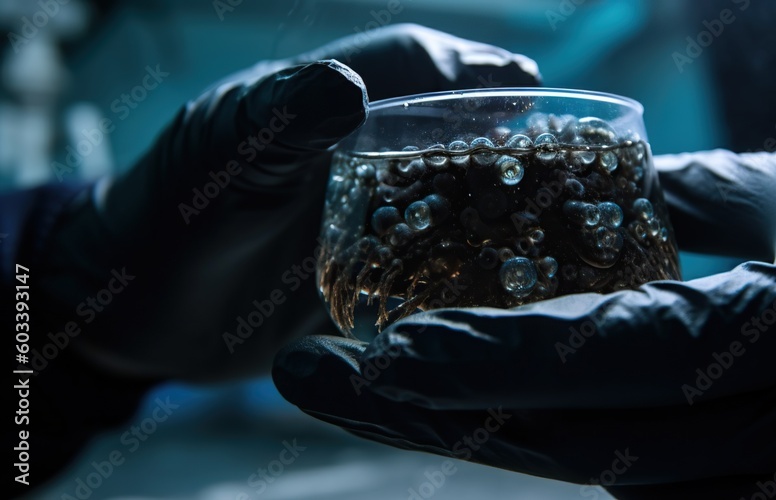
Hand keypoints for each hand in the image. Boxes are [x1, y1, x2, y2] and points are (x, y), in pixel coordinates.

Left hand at [35, 24, 539, 380]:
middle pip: (438, 122)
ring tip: (549, 204)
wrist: (134, 314)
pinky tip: (501, 267)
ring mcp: (353, 209)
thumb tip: (352, 84)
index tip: (523, 84)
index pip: (404, 64)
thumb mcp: (220, 162)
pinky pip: (421, 254)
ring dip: (491, 189)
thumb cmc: (164, 223)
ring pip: (439, 186)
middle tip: (559, 144)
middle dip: (498, 126)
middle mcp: (344, 152)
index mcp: (313, 107)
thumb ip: (282, 122)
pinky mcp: (356, 267)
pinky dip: (462, 255)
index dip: (466, 69)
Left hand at [273, 148, 775, 496]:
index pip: (601, 356)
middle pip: (560, 439)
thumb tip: (613, 186)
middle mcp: (759, 445)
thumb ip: (703, 193)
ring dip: (471, 433)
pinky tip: (472, 416)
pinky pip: (630, 484)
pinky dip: (547, 444)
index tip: (370, 350)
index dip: (479, 358)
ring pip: (582, 473)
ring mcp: (759, 497)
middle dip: (426, 412)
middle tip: (314, 380)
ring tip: (370, 391)